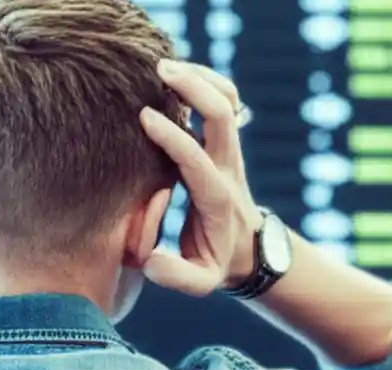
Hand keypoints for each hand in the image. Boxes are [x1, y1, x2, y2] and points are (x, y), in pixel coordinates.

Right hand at [139, 60, 263, 296]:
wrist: (248, 250)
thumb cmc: (215, 263)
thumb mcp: (197, 282)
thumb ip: (174, 275)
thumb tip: (149, 261)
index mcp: (215, 197)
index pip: (197, 159)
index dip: (173, 136)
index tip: (144, 117)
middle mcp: (227, 166)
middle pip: (222, 114)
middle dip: (193, 88)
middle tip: (157, 73)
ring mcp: (230, 150)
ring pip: (228, 99)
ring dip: (200, 77)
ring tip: (165, 66)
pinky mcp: (226, 141)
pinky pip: (225, 99)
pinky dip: (205, 80)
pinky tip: (178, 77)